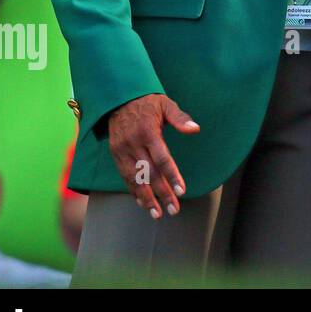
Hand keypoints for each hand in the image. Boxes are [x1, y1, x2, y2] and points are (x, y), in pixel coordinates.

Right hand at [106, 94, 199, 218]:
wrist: (118, 97)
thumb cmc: (148, 101)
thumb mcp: (166, 104)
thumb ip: (180, 118)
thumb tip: (195, 129)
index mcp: (148, 132)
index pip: (162, 159)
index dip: (172, 176)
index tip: (181, 190)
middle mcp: (134, 144)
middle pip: (149, 174)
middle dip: (162, 193)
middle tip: (174, 209)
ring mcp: (122, 150)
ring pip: (135, 179)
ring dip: (146, 198)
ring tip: (157, 214)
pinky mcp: (114, 154)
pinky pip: (124, 176)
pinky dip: (133, 190)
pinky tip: (142, 202)